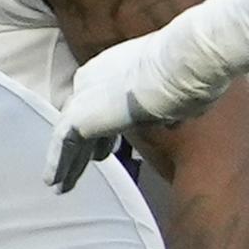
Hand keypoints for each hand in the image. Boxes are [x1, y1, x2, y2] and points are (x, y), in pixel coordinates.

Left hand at [47, 0, 248, 190]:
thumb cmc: (191, 75)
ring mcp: (84, 95)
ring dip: (68, 160)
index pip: (104, 101)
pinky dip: (59, 163)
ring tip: (61, 185)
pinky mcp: (80, 114)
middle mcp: (96, 77)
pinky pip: (64, 144)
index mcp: (118, 66)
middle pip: (83, 116)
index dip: (105, 129)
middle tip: (85, 165)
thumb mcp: (181, 94)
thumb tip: (177, 117)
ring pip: (70, 133)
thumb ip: (172, 107)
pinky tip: (56, 183)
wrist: (183, 63)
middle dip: (84, 143)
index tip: (105, 150)